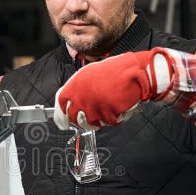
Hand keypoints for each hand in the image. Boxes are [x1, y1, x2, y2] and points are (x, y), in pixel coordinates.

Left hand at [53, 50, 171, 129]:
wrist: (135, 70)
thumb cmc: (115, 71)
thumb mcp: (88, 74)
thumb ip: (76, 89)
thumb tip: (69, 101)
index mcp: (75, 86)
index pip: (60, 105)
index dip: (61, 116)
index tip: (63, 122)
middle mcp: (82, 98)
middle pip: (74, 119)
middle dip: (80, 120)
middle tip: (91, 114)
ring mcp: (95, 107)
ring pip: (91, 123)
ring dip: (99, 118)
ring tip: (108, 105)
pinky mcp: (108, 114)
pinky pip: (108, 123)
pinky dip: (114, 117)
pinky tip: (118, 105)